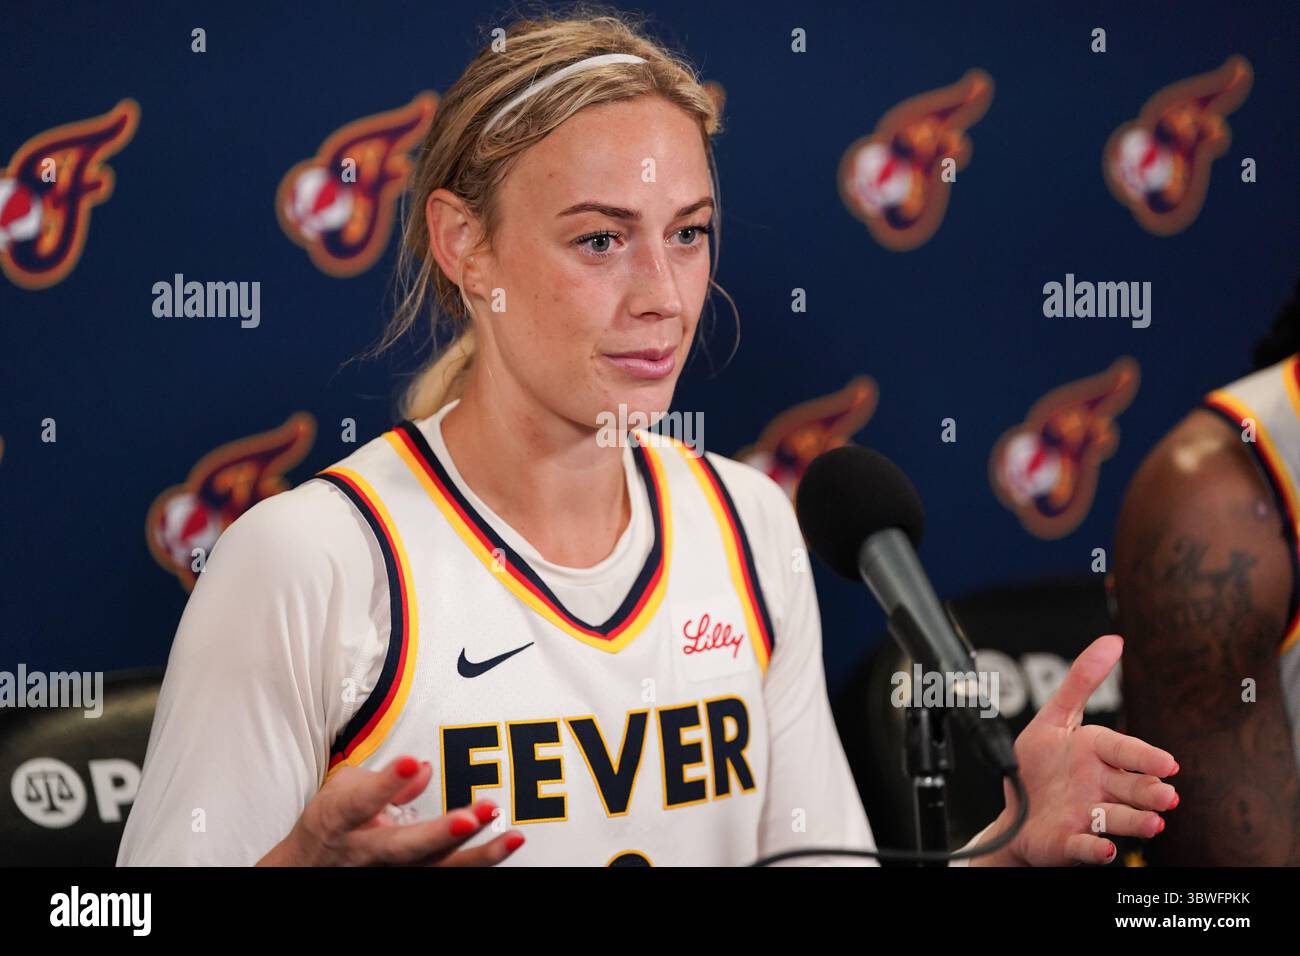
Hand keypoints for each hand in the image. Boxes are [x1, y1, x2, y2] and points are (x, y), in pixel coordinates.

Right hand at [256, 754, 524, 865]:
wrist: (306, 868)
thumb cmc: (331, 822)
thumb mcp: (343, 790)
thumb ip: (384, 779)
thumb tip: (423, 769)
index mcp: (342, 820)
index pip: (362, 801)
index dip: (387, 783)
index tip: (411, 763)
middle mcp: (367, 852)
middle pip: (407, 847)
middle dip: (441, 833)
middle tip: (472, 817)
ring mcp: (389, 873)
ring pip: (437, 869)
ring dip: (478, 854)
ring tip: (512, 835)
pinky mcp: (407, 881)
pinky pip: (446, 875)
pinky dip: (476, 864)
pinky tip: (505, 847)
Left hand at [972, 635, 1178, 865]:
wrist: (1016, 816)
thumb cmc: (1040, 767)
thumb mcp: (1054, 718)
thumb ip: (1081, 681)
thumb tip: (1113, 641)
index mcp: (1096, 755)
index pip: (1124, 751)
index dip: (1144, 757)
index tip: (1167, 763)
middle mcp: (1100, 787)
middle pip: (1130, 788)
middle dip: (1148, 792)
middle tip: (1167, 796)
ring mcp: (1088, 816)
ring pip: (1117, 818)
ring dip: (1135, 822)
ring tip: (1153, 823)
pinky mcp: (1072, 843)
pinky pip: (1086, 847)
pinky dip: (1095, 848)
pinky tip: (1103, 848)